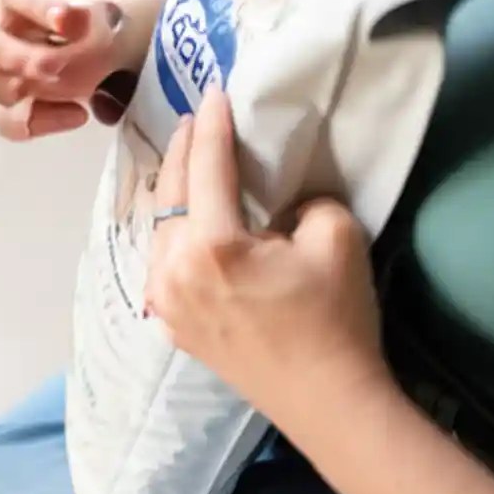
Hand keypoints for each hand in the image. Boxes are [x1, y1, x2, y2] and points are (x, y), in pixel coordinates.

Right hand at [0, 0, 159, 139]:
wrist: (129, 58)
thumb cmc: (110, 27)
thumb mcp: (110, 17)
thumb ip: (90, 19)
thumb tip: (71, 22)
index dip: (37, 7)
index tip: (67, 20)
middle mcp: (5, 34)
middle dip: (16, 57)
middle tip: (52, 66)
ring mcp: (7, 73)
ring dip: (30, 91)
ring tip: (76, 92)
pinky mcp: (17, 108)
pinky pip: (9, 122)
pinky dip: (41, 122)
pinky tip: (79, 114)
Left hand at [145, 87, 390, 425]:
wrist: (327, 400)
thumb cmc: (335, 318)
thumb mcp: (335, 238)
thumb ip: (304, 200)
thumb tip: (281, 198)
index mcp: (211, 245)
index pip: (204, 166)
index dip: (210, 126)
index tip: (213, 94)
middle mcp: (173, 269)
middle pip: (169, 193)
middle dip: (180, 150)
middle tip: (193, 118)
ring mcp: (164, 299)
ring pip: (158, 228)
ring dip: (170, 191)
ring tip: (184, 161)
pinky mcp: (169, 322)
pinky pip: (159, 260)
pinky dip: (169, 231)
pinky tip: (181, 218)